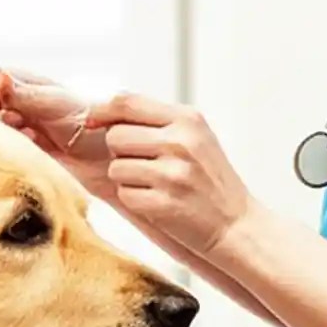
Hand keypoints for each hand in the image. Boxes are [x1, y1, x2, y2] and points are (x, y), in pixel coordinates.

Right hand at [0, 64, 116, 202]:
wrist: (107, 156)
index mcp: (29, 85)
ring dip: (0, 123)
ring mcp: (22, 129)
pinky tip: (30, 140)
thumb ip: (25, 94)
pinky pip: (3, 146)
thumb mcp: (55, 103)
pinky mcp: (24, 153)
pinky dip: (10, 142)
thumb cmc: (87, 121)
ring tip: (20, 125)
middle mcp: (22, 105)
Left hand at [86, 93, 253, 255]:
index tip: (91, 121)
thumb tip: (102, 112)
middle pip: (115, 136)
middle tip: (144, 165)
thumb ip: (156, 122)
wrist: (235, 224)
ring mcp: (172, 174)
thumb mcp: (194, 137)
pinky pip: (124, 194)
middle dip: (120, 152)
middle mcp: (180, 143)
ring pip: (116, 168)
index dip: (101, 111)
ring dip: (127, 179)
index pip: (127, 102)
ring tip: (155, 185)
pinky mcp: (163, 204)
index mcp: (187, 119)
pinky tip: (159, 202)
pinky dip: (135, 200)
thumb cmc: (209, 180)